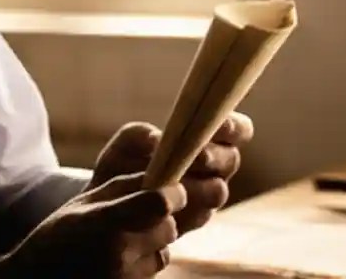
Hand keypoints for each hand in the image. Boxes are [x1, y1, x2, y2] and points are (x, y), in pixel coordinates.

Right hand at [0, 173, 185, 278]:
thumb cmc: (58, 236)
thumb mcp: (85, 202)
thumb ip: (125, 187)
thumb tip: (163, 175)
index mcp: (105, 222)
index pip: (159, 203)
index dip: (174, 194)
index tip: (173, 191)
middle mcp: (119, 252)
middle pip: (169, 227)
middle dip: (161, 219)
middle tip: (138, 217)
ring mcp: (125, 277)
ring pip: (164, 251)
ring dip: (153, 244)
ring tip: (120, 242)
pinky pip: (153, 271)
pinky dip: (144, 263)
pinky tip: (118, 262)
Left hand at [90, 113, 254, 234]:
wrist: (107, 205)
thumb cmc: (124, 165)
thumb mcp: (125, 145)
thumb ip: (139, 134)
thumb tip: (156, 140)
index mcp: (208, 139)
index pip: (237, 130)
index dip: (233, 127)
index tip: (221, 124)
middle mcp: (214, 168)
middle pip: (231, 159)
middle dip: (215, 156)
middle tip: (198, 156)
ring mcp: (207, 197)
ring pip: (219, 189)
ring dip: (199, 184)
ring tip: (175, 182)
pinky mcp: (193, 221)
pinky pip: (198, 215)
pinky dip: (182, 208)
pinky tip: (164, 204)